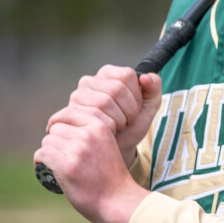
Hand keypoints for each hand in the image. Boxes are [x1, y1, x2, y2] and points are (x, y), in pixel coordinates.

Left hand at [33, 107, 149, 222]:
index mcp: (100, 127)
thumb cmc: (112, 177)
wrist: (119, 201)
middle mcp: (89, 135)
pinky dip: (39, 161)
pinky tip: (42, 166)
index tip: (56, 133)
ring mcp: (78, 150)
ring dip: (47, 152)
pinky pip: (42, 154)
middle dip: (55, 141)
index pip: (69, 112)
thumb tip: (63, 126)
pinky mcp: (67, 166)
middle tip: (58, 155)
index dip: (58, 122)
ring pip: (48, 141)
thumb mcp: (107, 145)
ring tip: (53, 163)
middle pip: (56, 128)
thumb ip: (91, 134)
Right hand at [46, 66, 161, 166]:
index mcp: (108, 73)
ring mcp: (77, 96)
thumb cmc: (131, 125)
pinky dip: (107, 127)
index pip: (127, 75)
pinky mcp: (69, 112)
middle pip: (116, 88)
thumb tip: (145, 77)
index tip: (135, 108)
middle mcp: (89, 81)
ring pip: (104, 102)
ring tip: (118, 126)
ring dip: (118, 120)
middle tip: (127, 120)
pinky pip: (93, 117)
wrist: (116, 149)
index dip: (137, 95)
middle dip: (129, 110)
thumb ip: (154, 88)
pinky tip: (107, 131)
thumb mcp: (148, 107)